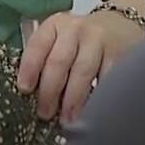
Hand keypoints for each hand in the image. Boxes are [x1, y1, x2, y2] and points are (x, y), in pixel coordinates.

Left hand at [16, 9, 143, 121]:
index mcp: (54, 25)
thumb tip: (31, 94)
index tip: (25, 90)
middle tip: (45, 113)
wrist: (119, 26)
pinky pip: (105, 78)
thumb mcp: (59, 39)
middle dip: (50, 91)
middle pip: (59, 61)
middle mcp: (75, 29)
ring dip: (73, 99)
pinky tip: (91, 111)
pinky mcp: (118, 53)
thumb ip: (44, 58)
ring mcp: (98, 40)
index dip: (30, 68)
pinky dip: (97, 97)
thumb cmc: (80, 40)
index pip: (38, 45)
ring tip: (67, 119)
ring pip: (82, 71)